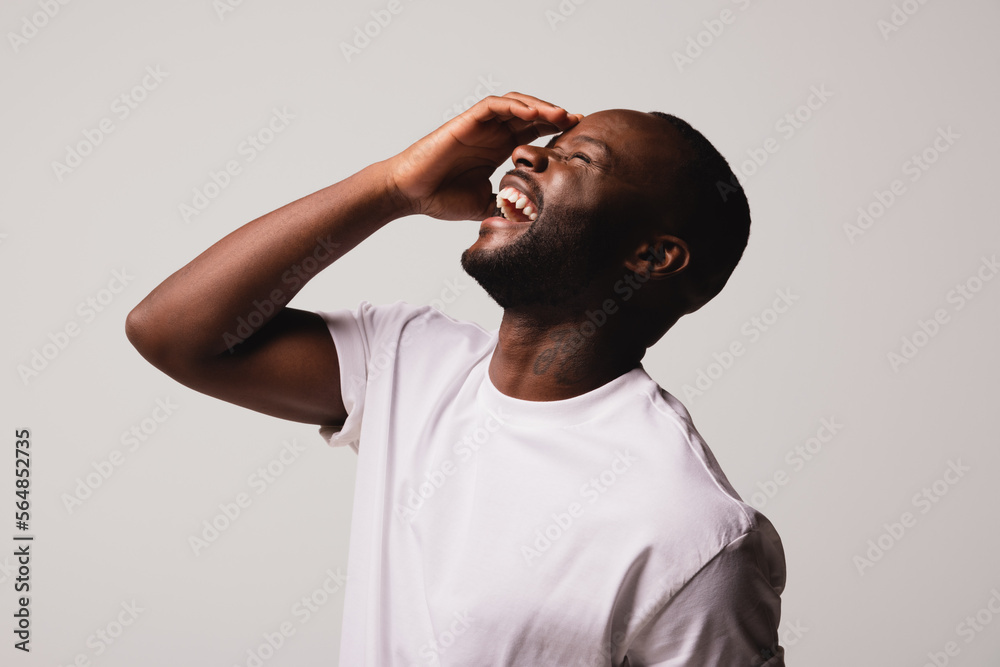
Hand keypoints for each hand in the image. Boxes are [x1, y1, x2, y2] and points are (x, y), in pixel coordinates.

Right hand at [385, 92, 583, 220]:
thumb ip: (507, 206)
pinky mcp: (466, 121)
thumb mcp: (485, 206)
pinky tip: (534, 114)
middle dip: (556, 116)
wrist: (411, 194)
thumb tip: (532, 220)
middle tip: (579, 122)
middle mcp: (492, 134)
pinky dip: (515, 105)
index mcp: (498, 149)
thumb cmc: (441, 198)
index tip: (578, 139)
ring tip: (562, 116)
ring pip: (516, 105)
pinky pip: (494, 105)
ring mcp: (479, 126)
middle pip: (530, 115)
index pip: (533, 134)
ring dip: (540, 107)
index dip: (556, 133)